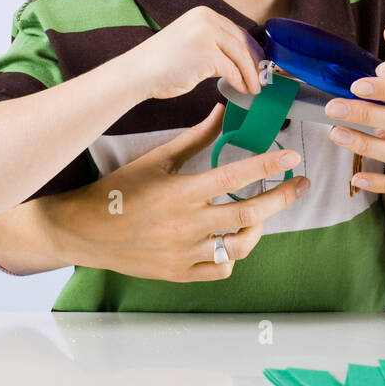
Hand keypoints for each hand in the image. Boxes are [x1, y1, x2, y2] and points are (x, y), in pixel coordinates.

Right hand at [49, 104, 309, 281]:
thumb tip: (223, 111)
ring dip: (259, 228)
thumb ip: (196, 137)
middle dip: (282, 198)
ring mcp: (184, 254)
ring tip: (263, 212)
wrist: (83, 231)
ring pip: (240, 246)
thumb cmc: (119, 190)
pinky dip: (233, 255)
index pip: (235, 177)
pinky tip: (233, 238)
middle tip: (301, 185)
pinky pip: (221, 269)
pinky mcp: (179, 274)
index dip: (268, 165)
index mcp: (180, 193)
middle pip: (249, 215)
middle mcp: (185, 226)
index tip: (293, 158)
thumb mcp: (157, 159)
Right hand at [126, 5, 263, 100]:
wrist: (137, 73)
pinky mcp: (207, 54)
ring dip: (251, 75)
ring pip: (241, 56)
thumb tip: (241, 60)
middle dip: (256, 63)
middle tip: (262, 78)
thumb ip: (215, 45)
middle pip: (243, 42)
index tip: (259, 64)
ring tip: (254, 88)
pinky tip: (241, 89)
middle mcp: (207, 19)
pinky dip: (240, 81)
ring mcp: (207, 35)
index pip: (237, 31)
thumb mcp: (193, 43)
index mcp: (204, 14)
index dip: (252, 50)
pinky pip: (232, 70)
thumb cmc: (161, 64)